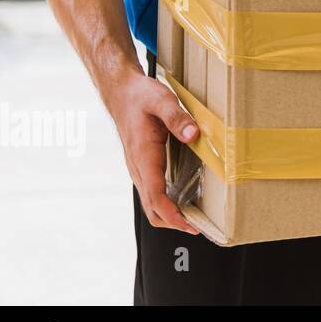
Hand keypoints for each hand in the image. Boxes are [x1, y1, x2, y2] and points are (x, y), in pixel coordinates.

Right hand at [106, 71, 201, 235]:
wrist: (121, 92)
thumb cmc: (141, 96)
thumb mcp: (161, 100)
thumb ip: (177, 117)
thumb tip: (192, 135)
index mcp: (143, 155)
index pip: (155, 195)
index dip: (172, 214)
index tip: (189, 225)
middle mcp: (138, 167)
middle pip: (151, 207)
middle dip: (173, 223)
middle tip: (198, 228)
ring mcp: (138, 168)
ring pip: (150, 203)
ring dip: (169, 216)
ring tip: (193, 220)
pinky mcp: (142, 166)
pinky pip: (151, 192)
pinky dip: (165, 204)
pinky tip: (182, 202)